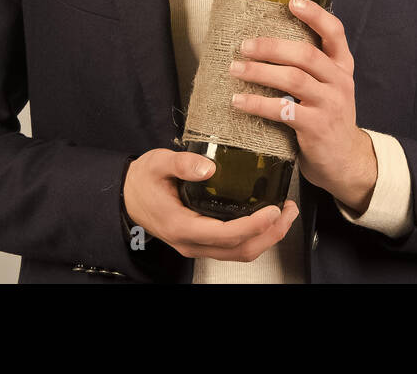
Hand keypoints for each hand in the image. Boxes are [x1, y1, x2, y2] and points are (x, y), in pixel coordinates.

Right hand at [122, 148, 299, 260]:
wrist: (127, 196)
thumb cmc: (142, 181)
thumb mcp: (157, 163)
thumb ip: (181, 163)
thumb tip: (208, 168)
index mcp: (181, 226)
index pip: (225, 235)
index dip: (253, 226)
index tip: (272, 210)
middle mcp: (191, 243)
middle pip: (239, 250)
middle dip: (270, 234)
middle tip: (289, 211)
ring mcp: (198, 245)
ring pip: (239, 253)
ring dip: (267, 237)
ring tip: (285, 215)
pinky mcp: (203, 241)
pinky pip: (233, 247)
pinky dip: (255, 236)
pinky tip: (266, 220)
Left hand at [228, 0, 377, 212]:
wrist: (345, 161)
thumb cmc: (328, 118)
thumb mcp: (329, 87)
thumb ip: (311, 67)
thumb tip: (268, 41)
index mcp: (342, 66)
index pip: (335, 32)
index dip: (315, 15)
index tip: (292, 2)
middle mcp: (340, 82)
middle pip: (305, 54)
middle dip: (272, 47)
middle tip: (244, 46)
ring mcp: (330, 104)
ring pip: (293, 79)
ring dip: (260, 72)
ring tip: (235, 69)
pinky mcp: (316, 127)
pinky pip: (283, 110)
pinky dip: (257, 103)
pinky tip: (239, 101)